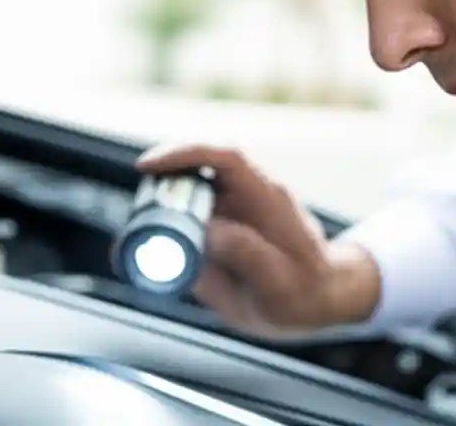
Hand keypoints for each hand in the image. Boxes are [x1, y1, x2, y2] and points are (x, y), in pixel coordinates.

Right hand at [135, 144, 380, 338]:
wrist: (320, 300)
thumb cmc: (305, 293)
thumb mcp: (282, 283)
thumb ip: (250, 255)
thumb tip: (210, 231)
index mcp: (266, 197)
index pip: (224, 158)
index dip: (184, 154)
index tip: (147, 166)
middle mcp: (247, 195)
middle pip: (197, 168)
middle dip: (160, 180)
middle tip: (136, 212)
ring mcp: (232, 209)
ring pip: (188, 191)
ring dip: (159, 205)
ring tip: (139, 237)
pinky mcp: (220, 227)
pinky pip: (187, 217)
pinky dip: (164, 227)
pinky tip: (150, 251)